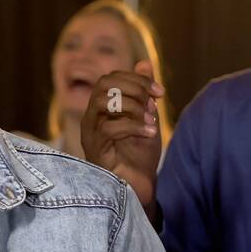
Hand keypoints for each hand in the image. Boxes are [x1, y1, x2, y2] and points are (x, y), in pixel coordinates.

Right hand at [80, 60, 163, 212]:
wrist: (138, 189)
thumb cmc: (139, 157)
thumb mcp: (146, 118)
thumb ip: (142, 92)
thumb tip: (144, 62)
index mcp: (101, 110)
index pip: (110, 78)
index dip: (136, 78)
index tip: (160, 92)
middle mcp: (91, 118)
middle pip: (104, 84)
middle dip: (134, 87)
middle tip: (154, 102)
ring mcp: (90, 134)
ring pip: (103, 101)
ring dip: (132, 106)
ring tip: (150, 120)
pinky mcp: (95, 149)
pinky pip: (110, 127)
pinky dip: (134, 126)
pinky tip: (150, 134)